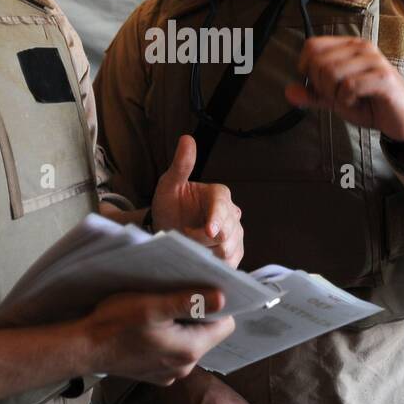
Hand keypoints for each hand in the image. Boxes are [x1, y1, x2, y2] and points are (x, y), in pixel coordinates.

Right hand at [80, 289, 234, 385]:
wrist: (83, 348)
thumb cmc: (114, 324)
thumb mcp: (151, 306)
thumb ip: (188, 302)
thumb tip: (222, 298)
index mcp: (189, 350)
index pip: (225, 325)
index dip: (218, 306)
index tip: (203, 290)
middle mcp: (184, 367)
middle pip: (207, 334)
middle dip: (198, 315)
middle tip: (177, 296)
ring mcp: (169, 373)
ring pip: (189, 342)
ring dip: (181, 326)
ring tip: (161, 310)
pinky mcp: (155, 374)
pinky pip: (173, 353)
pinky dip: (167, 339)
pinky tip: (149, 328)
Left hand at [150, 135, 243, 266]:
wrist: (168, 229)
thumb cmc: (169, 205)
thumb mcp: (169, 184)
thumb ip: (181, 165)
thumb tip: (187, 138)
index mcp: (220, 194)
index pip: (223, 207)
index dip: (216, 220)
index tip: (207, 231)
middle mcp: (232, 213)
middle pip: (226, 232)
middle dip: (203, 239)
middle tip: (184, 235)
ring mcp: (236, 234)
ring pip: (228, 249)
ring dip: (206, 251)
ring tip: (190, 245)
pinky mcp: (235, 253)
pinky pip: (230, 263)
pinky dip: (215, 264)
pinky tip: (202, 258)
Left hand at [285, 36, 403, 140]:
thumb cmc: (370, 104)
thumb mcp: (336, 99)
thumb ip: (313, 95)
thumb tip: (288, 92)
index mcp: (349, 46)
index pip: (312, 45)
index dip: (306, 68)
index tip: (319, 86)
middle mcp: (361, 47)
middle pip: (318, 62)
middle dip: (321, 87)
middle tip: (338, 97)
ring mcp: (373, 60)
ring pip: (331, 73)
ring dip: (334, 96)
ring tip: (350, 100)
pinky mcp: (382, 76)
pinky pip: (348, 86)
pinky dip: (347, 101)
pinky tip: (358, 103)